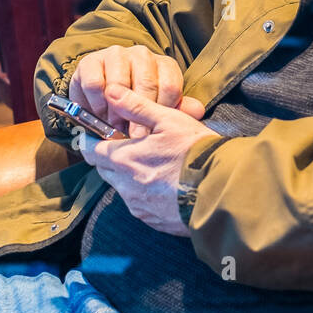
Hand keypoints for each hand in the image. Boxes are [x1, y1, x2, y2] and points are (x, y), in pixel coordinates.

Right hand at [69, 44, 203, 136]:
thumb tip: (198, 111)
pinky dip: (96, 104)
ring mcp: (116, 55)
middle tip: (134, 137)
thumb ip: (177, 109)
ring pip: (120, 84)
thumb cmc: (135, 102)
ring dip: (116, 111)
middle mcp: (142, 55)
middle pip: (146, 85)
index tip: (155, 133)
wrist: (99, 91)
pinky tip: (99, 114)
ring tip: (115, 126)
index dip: (162, 113)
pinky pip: (95, 84)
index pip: (171, 87)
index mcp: (164, 65)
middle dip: (139, 116)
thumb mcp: (158, 106)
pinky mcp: (91, 61)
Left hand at [81, 83, 213, 235]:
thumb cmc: (196, 150)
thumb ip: (136, 106)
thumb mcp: (169, 119)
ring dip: (129, 176)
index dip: (89, 141)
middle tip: (128, 146)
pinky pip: (139, 204)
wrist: (223, 189)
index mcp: (125, 160)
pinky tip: (164, 184)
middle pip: (105, 170)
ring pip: (122, 188)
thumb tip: (110, 91)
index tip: (93, 135)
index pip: (91, 150)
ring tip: (152, 165)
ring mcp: (139, 206)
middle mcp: (126, 187)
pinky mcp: (153, 220)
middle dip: (110, 158)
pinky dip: (145, 193)